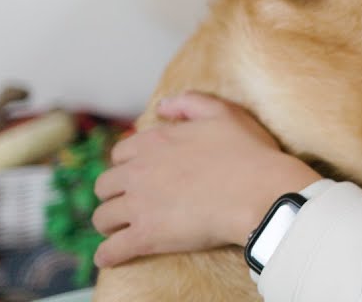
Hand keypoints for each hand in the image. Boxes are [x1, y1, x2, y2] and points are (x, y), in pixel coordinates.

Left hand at [92, 92, 321, 267]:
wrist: (259, 193)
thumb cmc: (248, 153)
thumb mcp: (223, 114)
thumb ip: (189, 103)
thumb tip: (161, 107)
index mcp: (155, 142)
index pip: (120, 154)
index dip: (128, 165)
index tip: (139, 175)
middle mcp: (139, 172)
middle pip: (104, 186)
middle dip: (113, 194)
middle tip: (128, 203)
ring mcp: (139, 205)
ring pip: (102, 217)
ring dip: (109, 224)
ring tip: (120, 230)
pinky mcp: (146, 236)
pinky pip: (111, 250)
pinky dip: (108, 255)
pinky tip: (110, 258)